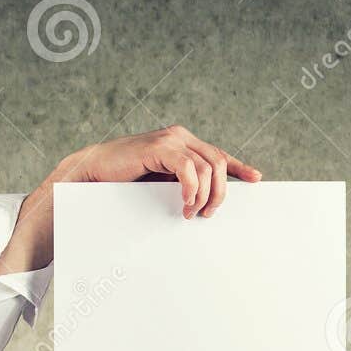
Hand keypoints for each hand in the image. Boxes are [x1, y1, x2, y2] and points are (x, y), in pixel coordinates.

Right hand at [0, 127, 262, 274]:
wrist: (94, 171)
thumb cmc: (125, 180)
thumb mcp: (161, 182)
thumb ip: (181, 184)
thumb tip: (203, 201)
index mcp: (183, 143)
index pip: (218, 155)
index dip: (238, 166)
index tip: (256, 179)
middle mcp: (181, 137)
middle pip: (218, 162)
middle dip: (220, 192)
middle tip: (208, 214)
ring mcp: (171, 139)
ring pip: (207, 166)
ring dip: (205, 194)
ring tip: (193, 212)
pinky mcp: (159, 146)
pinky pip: (188, 168)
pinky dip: (192, 188)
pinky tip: (186, 202)